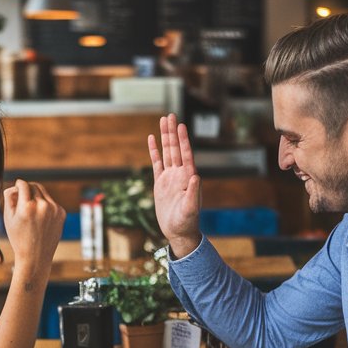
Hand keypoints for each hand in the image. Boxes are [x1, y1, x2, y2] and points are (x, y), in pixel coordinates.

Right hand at [3, 179, 64, 275]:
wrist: (35, 257)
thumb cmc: (18, 237)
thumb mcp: (8, 218)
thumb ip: (9, 198)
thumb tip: (15, 186)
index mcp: (27, 207)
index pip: (23, 184)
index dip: (19, 183)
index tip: (18, 185)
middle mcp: (42, 206)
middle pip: (34, 186)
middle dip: (28, 188)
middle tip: (23, 196)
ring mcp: (54, 209)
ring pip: (44, 193)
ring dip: (37, 196)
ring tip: (30, 209)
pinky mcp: (61, 213)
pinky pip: (51, 202)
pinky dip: (45, 205)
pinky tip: (40, 218)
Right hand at [148, 114, 201, 257]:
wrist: (178, 232)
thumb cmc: (187, 222)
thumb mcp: (191, 209)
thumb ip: (193, 193)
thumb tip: (195, 176)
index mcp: (188, 178)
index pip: (186, 154)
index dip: (183, 140)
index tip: (181, 125)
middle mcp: (180, 174)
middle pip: (176, 149)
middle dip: (173, 132)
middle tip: (170, 115)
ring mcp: (170, 177)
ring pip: (167, 152)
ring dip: (165, 137)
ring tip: (163, 120)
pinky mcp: (161, 183)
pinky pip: (157, 163)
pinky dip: (154, 151)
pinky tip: (152, 139)